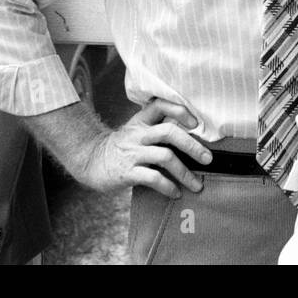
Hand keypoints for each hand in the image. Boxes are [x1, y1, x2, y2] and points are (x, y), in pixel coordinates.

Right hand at [76, 98, 211, 197]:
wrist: (89, 162)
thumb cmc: (120, 147)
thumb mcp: (135, 130)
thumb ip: (156, 128)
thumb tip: (191, 135)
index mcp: (140, 121)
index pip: (161, 105)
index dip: (180, 111)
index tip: (196, 123)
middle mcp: (137, 134)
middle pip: (169, 132)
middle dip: (193, 145)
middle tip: (208, 159)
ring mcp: (132, 153)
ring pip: (165, 157)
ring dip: (185, 172)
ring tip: (197, 184)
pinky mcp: (127, 172)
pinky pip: (153, 178)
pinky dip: (168, 187)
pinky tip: (176, 193)